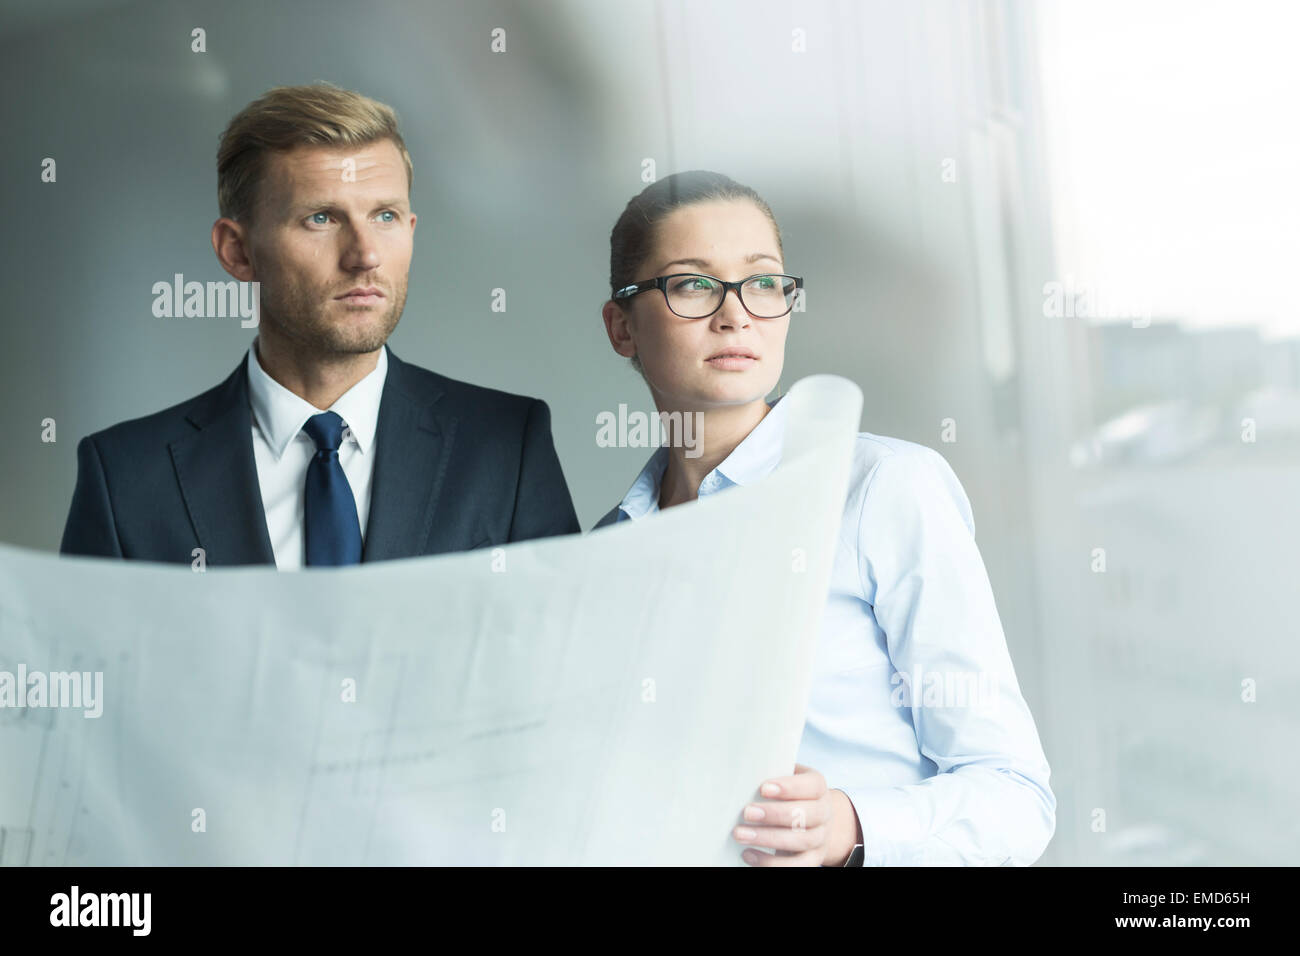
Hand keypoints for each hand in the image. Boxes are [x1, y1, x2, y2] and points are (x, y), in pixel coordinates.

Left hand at [734, 763, 860, 865]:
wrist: (814, 821)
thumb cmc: (788, 794)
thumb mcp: (785, 778)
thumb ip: (771, 773)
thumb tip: (740, 775)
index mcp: (818, 788)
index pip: (812, 785)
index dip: (789, 787)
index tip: (763, 788)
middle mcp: (824, 813)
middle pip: (807, 814)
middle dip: (775, 814)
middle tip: (747, 812)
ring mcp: (821, 838)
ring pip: (801, 841)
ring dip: (768, 838)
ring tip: (741, 834)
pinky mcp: (813, 859)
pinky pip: (797, 866)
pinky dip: (771, 862)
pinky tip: (748, 854)